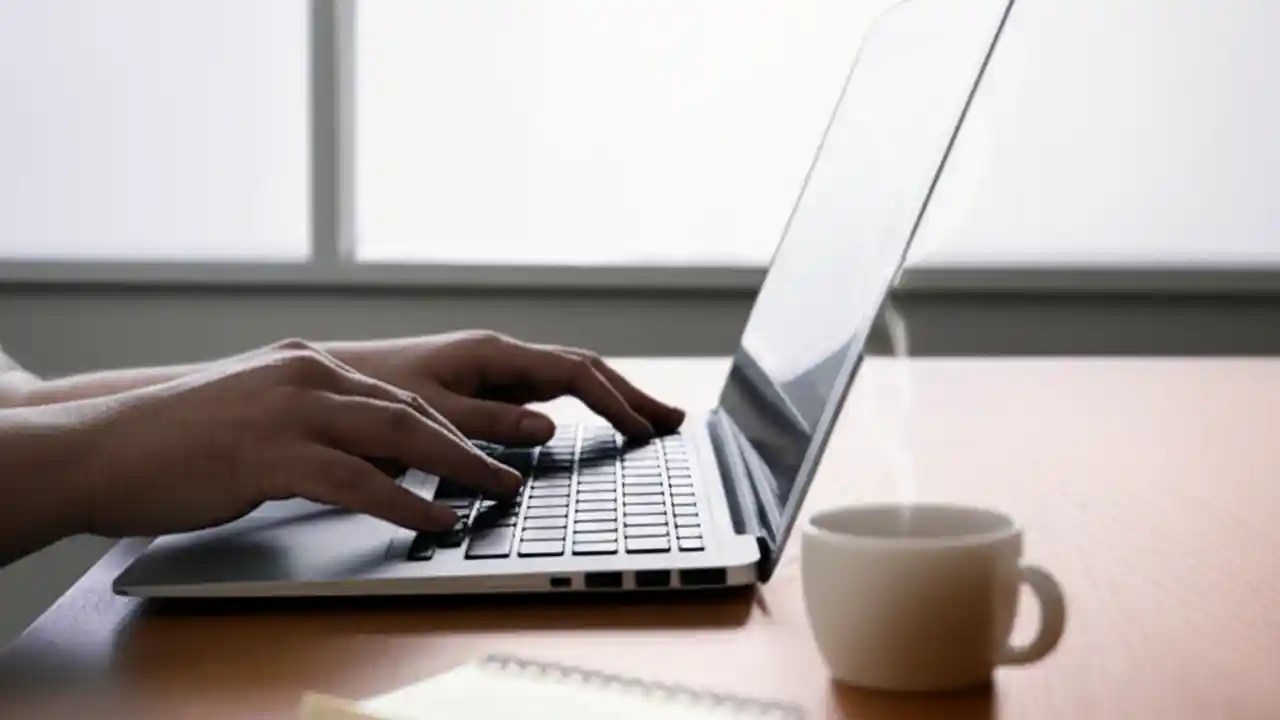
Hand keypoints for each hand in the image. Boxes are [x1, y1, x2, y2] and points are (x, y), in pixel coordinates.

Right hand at [66, 341, 520, 537]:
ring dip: (458, 469)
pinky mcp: (271, 453)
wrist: (102, 446)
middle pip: (413, 409)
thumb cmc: (177, 441)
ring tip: (496, 494)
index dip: (449, 426)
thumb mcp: (259, 416)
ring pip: (399, 435)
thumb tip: (369, 459)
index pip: (397, 395)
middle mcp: (308, 376)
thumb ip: (315, 425)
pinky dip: (406, 503)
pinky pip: (358, 480)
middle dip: (471, 444)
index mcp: (308, 365)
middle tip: (510, 472)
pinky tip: (435, 520)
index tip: (486, 450)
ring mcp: (291, 411)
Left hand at [324, 331, 685, 445]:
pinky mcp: (476, 386)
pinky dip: (576, 405)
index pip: (575, 373)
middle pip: (582, 369)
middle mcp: (495, 356)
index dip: (617, 402)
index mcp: (491, 356)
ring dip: (608, 398)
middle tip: (672, 419)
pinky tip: (586, 421)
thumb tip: (548, 428)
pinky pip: (541, 391)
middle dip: (629, 394)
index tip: (649, 429)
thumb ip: (488, 424)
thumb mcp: (427, 418)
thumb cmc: (364, 398)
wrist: (317, 385)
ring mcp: (488, 369)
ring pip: (564, 378)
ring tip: (644, 420)